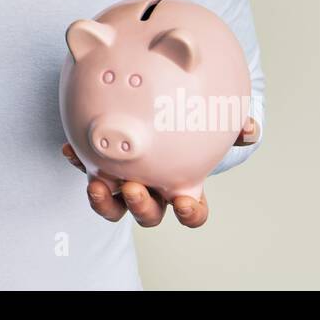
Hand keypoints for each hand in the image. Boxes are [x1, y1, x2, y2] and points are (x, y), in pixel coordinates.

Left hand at [61, 116, 258, 227]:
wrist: (162, 105)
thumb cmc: (194, 121)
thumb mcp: (216, 120)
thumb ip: (234, 124)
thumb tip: (250, 128)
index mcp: (184, 184)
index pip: (192, 212)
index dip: (190, 214)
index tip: (185, 204)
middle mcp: (154, 188)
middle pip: (148, 212)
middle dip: (140, 206)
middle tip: (133, 187)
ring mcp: (125, 181)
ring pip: (114, 205)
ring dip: (105, 201)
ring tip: (96, 183)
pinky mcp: (101, 165)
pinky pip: (88, 168)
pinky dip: (78, 162)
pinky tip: (69, 149)